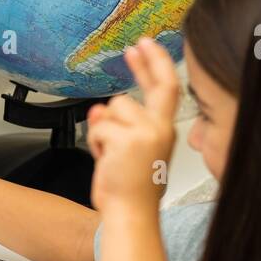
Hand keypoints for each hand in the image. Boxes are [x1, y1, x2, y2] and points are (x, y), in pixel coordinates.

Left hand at [85, 37, 178, 215]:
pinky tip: (105, 158)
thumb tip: (99, 109)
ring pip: (112, 108)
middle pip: (143, 90)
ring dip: (102, 129)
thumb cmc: (132, 191)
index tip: (148, 47)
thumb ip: (116, 127)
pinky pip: (99, 125)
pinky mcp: (127, 138)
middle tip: (134, 49)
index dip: (157, 65)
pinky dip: (95, 141)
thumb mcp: (126, 153)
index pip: (166, 90)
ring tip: (110, 154)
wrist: (131, 214)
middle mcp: (159, 129)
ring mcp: (145, 132)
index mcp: (163, 132)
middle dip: (142, 64)